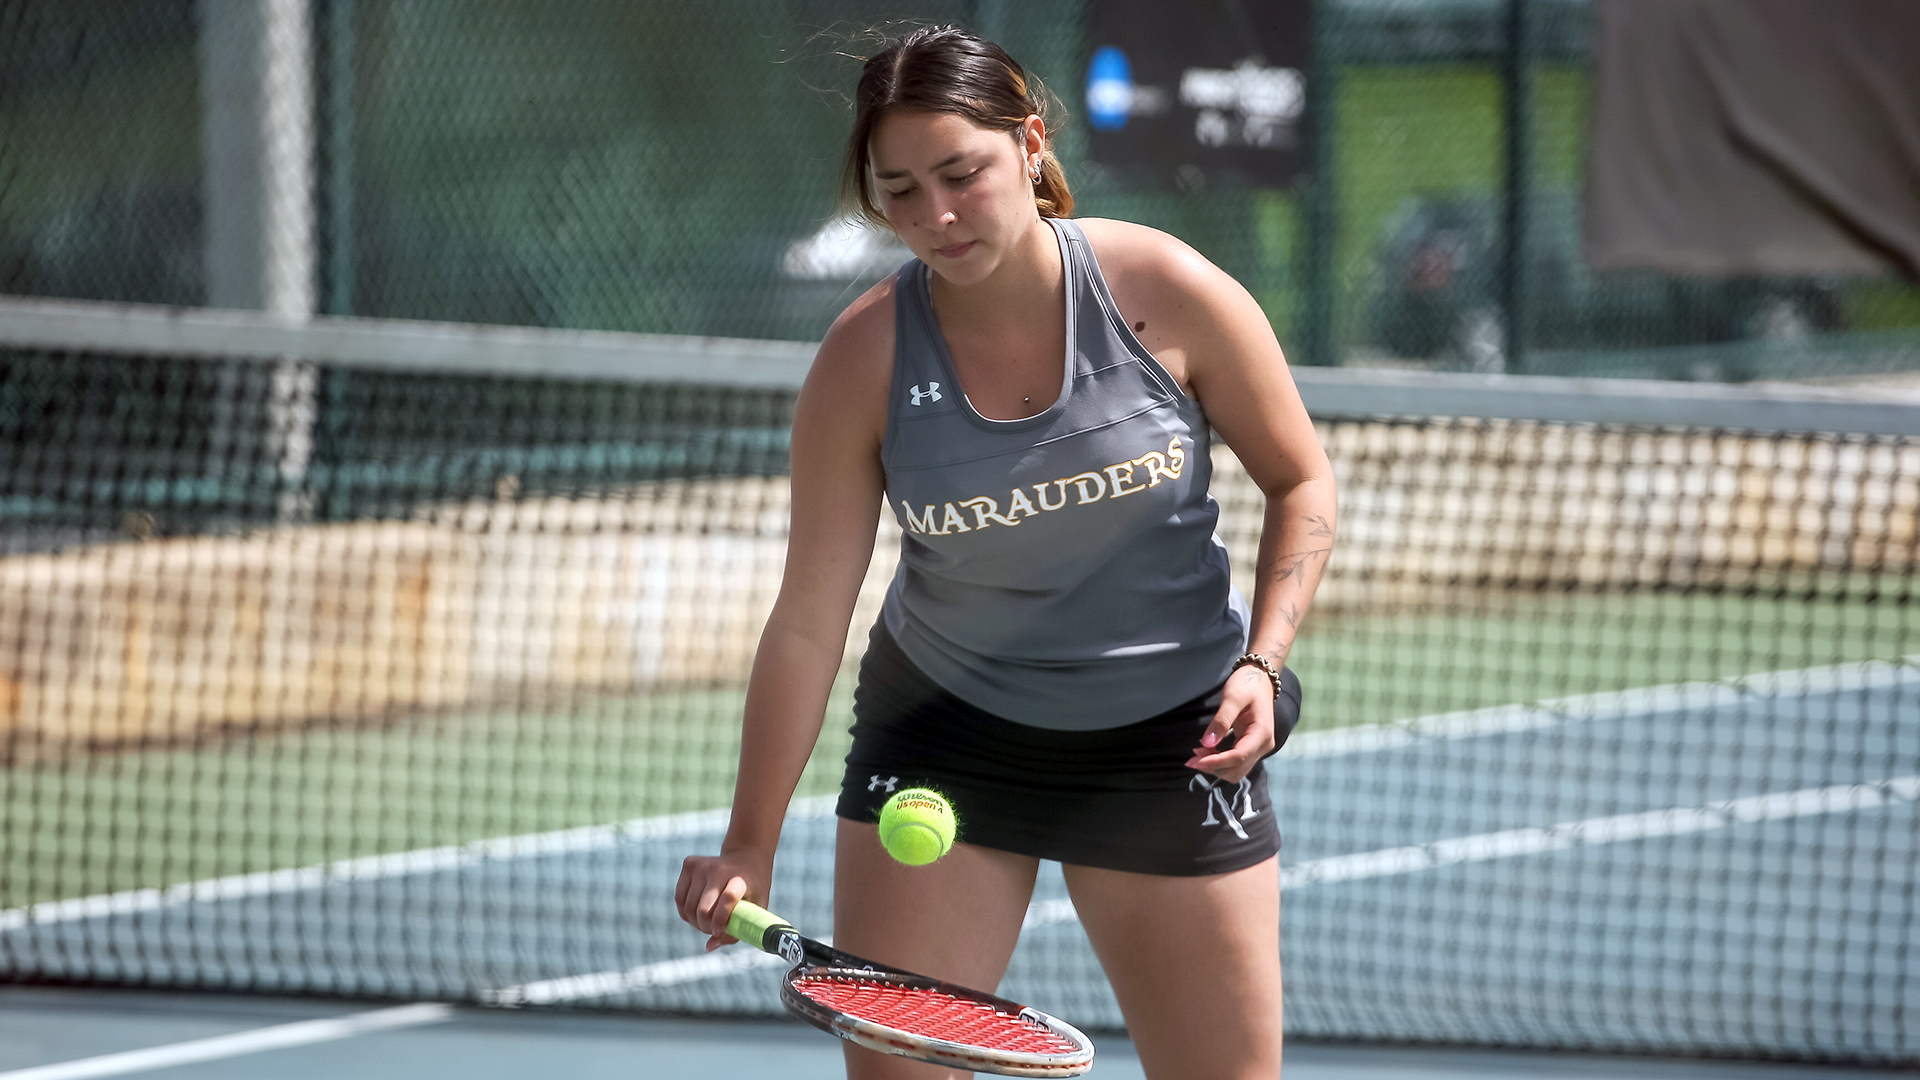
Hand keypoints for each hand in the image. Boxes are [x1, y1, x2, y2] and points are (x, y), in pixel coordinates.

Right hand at [675, 849, 772, 951]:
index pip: (729, 898)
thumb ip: (737, 931)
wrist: (746, 857)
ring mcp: (702, 865)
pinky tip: (698, 912)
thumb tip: (709, 947)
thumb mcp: (755, 909)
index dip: (722, 920)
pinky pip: (679, 899)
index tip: (719, 931)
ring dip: (696, 923)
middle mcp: (719, 870)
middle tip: (715, 930)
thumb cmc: (752, 889)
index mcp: (741, 879)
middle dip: (707, 928)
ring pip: (688, 908)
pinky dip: (686, 913)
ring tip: (708, 922)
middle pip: (703, 910)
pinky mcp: (689, 864)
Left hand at [1186, 665, 1275, 783]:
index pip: (1239, 756)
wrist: (1260, 680)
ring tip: (1198, 754)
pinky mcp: (1253, 748)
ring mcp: (1260, 748)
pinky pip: (1237, 763)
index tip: (1195, 761)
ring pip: (1237, 770)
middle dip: (1213, 766)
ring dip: (1216, 767)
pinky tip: (1207, 752)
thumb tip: (1206, 743)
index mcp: (1261, 733)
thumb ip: (1220, 721)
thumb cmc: (1246, 685)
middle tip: (1192, 757)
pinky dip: (1221, 762)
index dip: (1216, 762)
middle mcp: (1264, 745)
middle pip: (1238, 768)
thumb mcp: (1232, 698)